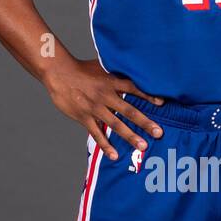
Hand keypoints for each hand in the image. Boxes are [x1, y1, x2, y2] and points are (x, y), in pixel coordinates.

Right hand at [43, 58, 164, 160]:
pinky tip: (115, 155)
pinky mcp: (84, 116)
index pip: (133, 88)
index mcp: (111, 81)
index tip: (162, 103)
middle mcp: (105, 95)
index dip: (148, 95)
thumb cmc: (81, 68)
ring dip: (130, 136)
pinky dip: (106, 145)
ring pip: (115, 124)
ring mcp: (95, 107)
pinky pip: (97, 133)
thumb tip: (132, 68)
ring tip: (143, 146)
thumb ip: (116, 70)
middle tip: (159, 133)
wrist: (58, 73)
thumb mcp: (101, 65)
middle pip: (129, 110)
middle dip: (145, 122)